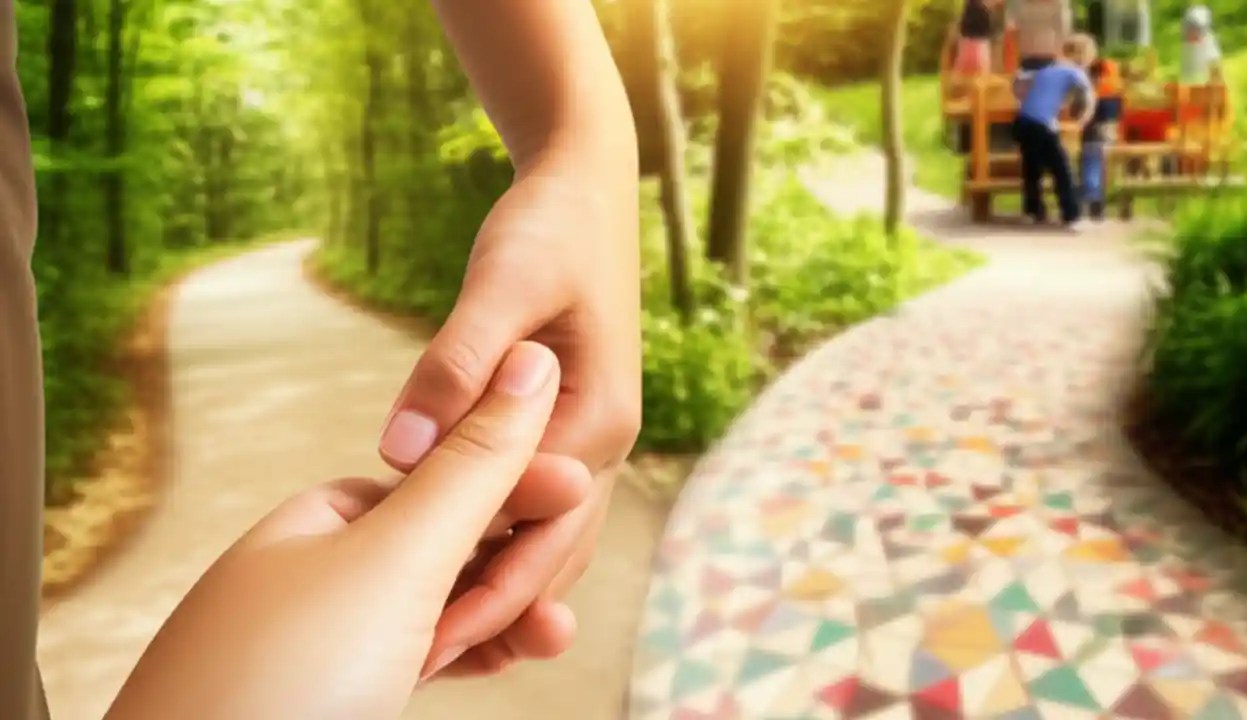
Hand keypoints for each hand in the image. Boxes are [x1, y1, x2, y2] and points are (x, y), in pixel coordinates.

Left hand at [107, 343, 586, 719]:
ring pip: (444, 612)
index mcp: (323, 519)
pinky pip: (424, 661)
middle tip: (565, 589)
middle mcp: (322, 575)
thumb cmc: (276, 686)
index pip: (439, 476)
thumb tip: (528, 363)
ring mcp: (330, 642)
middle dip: (521, 560)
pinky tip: (511, 656)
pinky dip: (474, 656)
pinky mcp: (341, 697)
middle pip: (450, 547)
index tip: (581, 484)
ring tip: (555, 633)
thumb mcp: (394, 560)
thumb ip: (471, 467)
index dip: (514, 478)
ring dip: (508, 616)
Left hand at [377, 167, 639, 677]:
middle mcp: (602, 441)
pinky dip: (497, 549)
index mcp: (597, 415)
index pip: (538, 521)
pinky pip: (532, 511)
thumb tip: (401, 445)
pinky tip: (451, 578)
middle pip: (550, 549)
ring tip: (437, 650)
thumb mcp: (501, 282)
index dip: (482, 582)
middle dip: (491, 609)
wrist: (587, 190)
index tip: (420, 633)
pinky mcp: (562, 433)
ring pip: (545, 541)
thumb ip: (455, 363)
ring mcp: (587, 440)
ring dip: (498, 591)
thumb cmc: (549, 228)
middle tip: (420, 666)